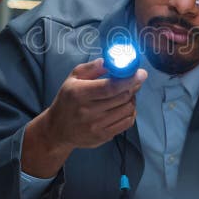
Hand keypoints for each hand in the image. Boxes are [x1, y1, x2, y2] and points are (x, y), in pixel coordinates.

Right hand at [21, 58, 146, 177]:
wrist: (57, 130)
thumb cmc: (67, 100)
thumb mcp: (73, 79)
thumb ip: (92, 68)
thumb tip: (110, 61)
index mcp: (80, 93)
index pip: (110, 87)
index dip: (129, 80)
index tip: (141, 73)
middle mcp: (88, 111)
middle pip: (122, 97)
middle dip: (133, 86)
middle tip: (135, 80)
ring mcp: (96, 126)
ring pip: (127, 110)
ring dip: (132, 99)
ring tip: (127, 94)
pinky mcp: (103, 136)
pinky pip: (127, 123)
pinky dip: (131, 112)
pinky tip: (125, 107)